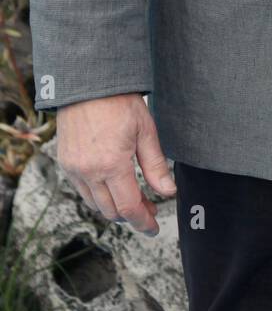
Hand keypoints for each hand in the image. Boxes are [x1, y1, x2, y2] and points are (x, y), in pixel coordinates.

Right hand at [55, 92, 176, 235]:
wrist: (88, 83)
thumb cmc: (119, 102)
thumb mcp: (146, 131)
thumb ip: (155, 166)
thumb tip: (168, 191)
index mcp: (111, 165)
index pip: (129, 207)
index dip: (143, 222)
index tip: (153, 227)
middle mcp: (89, 171)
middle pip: (111, 211)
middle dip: (132, 216)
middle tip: (149, 209)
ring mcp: (73, 169)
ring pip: (95, 204)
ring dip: (114, 208)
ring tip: (134, 199)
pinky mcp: (65, 163)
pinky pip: (82, 191)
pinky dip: (98, 196)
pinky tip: (113, 188)